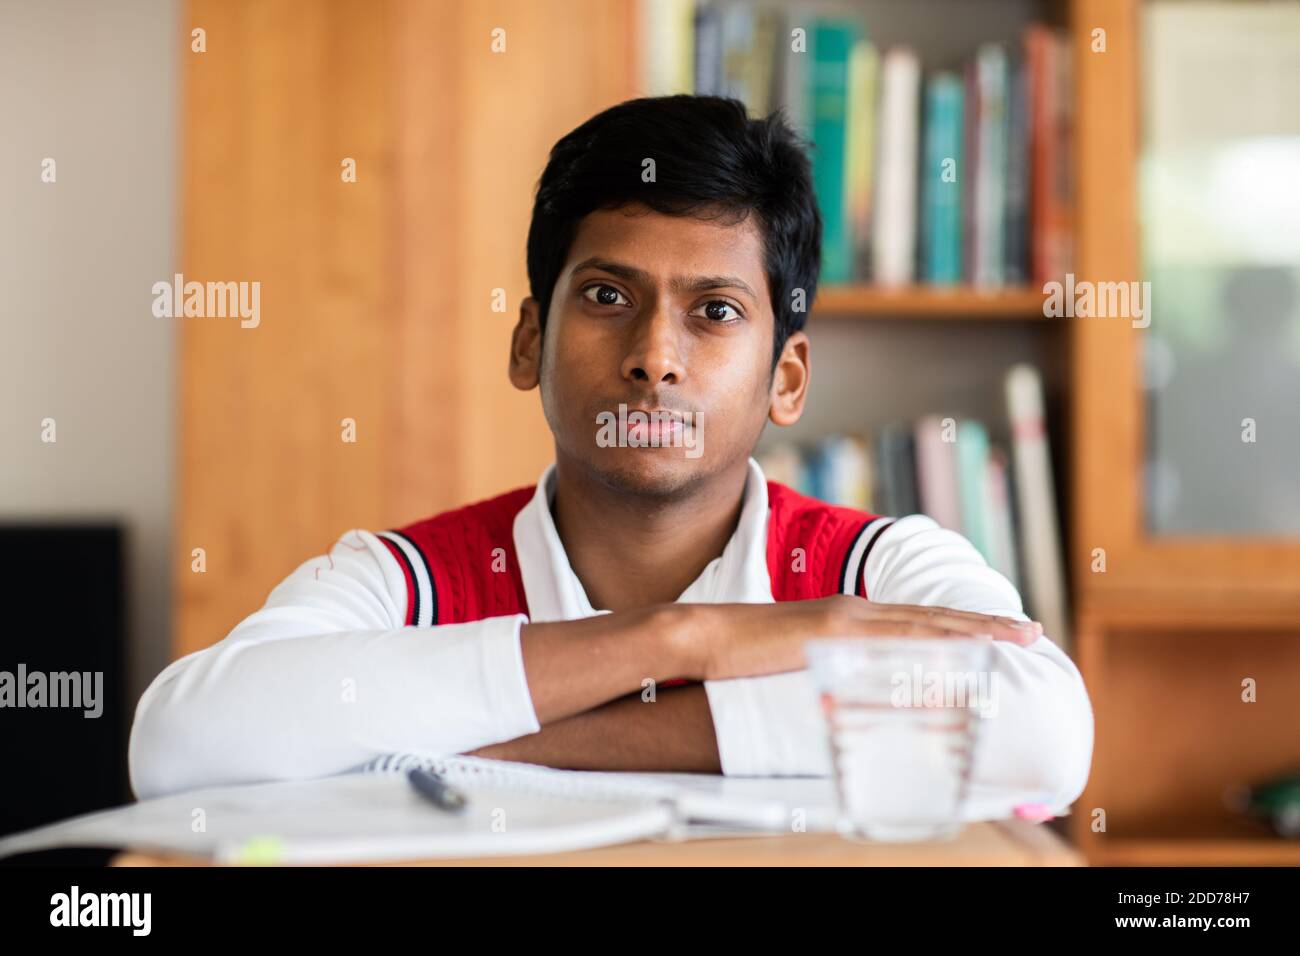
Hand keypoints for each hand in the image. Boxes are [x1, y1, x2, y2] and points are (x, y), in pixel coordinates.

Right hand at [675, 594, 1042, 681]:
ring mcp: (847, 618)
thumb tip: (844, 688)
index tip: (997, 631)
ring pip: (927, 624)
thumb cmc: (740, 654)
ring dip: (978, 632)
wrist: (703, 635)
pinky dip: (937, 647)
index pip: (915, 620)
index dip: (959, 625)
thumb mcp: (795, 659)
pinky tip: (965, 657)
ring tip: (1020, 639)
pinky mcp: (834, 632)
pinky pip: (896, 642)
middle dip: (986, 625)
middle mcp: (855, 610)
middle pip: (934, 617)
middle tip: (1033, 631)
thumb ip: (825, 666)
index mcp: (847, 616)